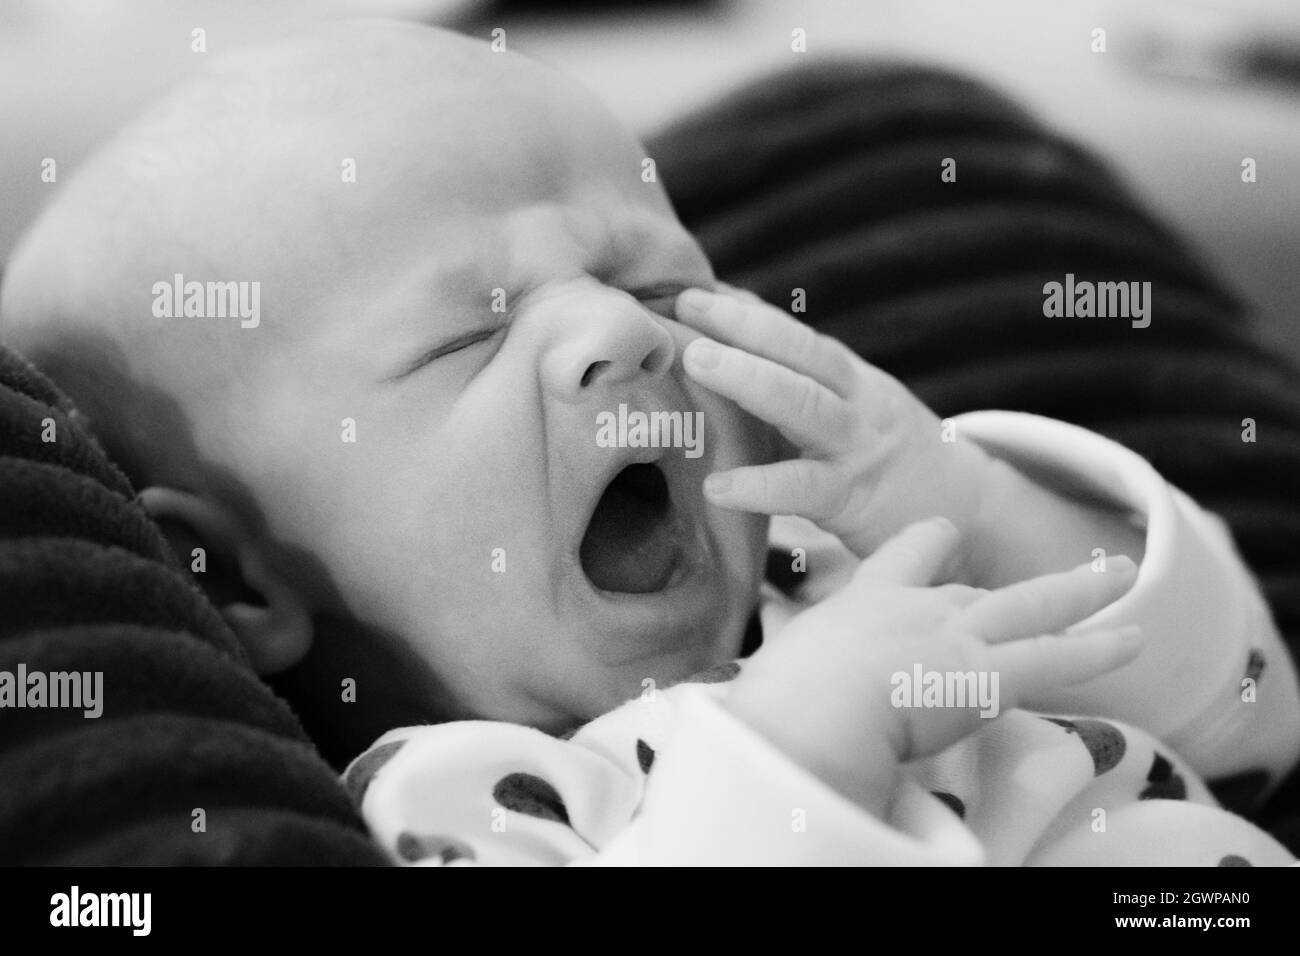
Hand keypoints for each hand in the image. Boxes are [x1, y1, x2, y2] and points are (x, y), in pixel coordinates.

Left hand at [677, 285, 993, 570]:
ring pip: (805, 405)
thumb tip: (728, 331)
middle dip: (743, 326)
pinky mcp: (852, 500)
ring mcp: (857, 448)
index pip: (796, 335)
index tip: (694, 292)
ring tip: (695, 362)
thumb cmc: (880, 457)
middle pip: (802, 353)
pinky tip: (716, 486)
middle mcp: (857, 402)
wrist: (964, 512)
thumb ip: (798, 377)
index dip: (745, 312)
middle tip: (685, 307)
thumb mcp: (849, 406)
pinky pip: (803, 489)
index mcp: (849, 378)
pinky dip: (758, 486)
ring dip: (749, 378)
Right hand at [725, 518, 1142, 818]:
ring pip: (1031, 605)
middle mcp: (921, 606)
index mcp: (869, 600)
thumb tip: (742, 650)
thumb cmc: (785, 690)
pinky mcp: (988, 673)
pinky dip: (1100, 647)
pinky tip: (1136, 638)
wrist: (816, 705)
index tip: (942, 537)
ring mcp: (959, 634)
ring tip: (1118, 574)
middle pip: (976, 581)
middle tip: (1041, 557)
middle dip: (1007, 571)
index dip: (929, 548)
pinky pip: (1057, 657)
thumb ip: (781, 643)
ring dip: (1079, 591)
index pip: (907, 561)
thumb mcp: (782, 656)